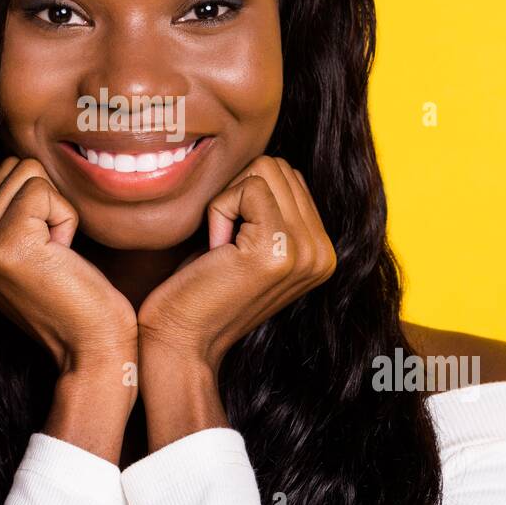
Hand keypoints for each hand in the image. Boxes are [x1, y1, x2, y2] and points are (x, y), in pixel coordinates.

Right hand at [0, 157, 137, 374]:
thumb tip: (4, 159)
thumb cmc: (72, 297)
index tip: (41, 248)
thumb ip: (6, 208)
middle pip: (11, 166)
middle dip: (45, 201)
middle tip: (52, 252)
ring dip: (56, 209)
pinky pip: (44, 191)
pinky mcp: (7, 244)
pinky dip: (66, 219)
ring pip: (27, 172)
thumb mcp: (27, 249)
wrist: (90, 350)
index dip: (34, 200)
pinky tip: (62, 258)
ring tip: (55, 255)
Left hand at [137, 155, 336, 373]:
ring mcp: (306, 252)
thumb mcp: (248, 245)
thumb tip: (267, 162)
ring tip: (221, 249)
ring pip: (265, 170)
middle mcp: (324, 253)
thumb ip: (273, 210)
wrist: (181, 342)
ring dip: (228, 201)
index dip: (245, 195)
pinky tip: (215, 251)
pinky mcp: (278, 249)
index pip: (289, 176)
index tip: (232, 243)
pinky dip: (218, 210)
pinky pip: (248, 186)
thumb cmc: (201, 289)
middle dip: (237, 193)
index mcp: (322, 251)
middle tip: (223, 246)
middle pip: (278, 167)